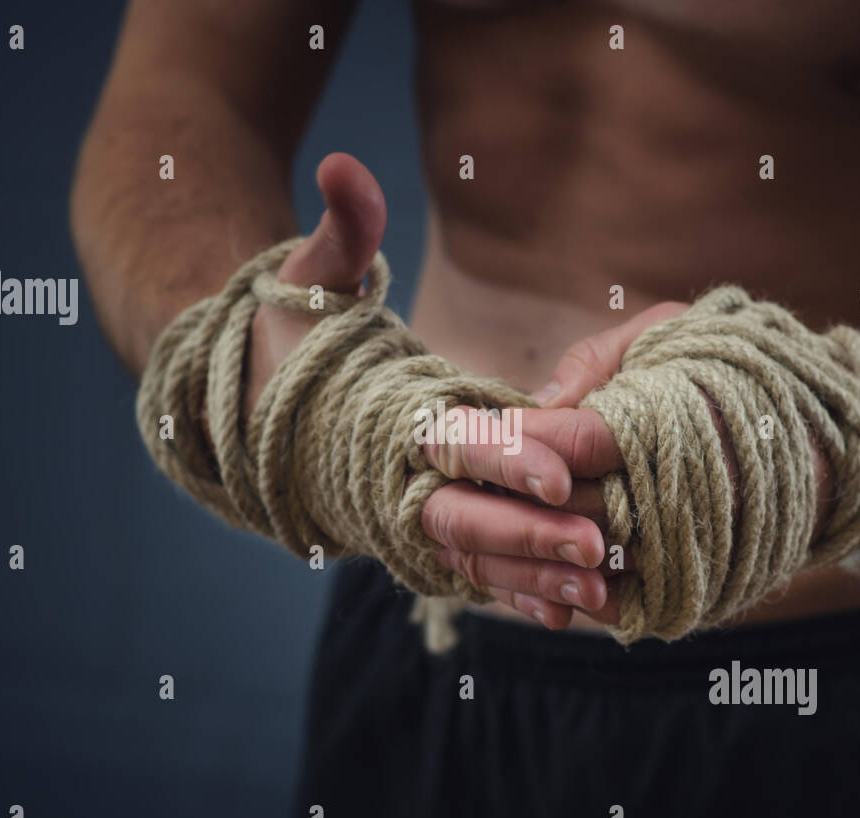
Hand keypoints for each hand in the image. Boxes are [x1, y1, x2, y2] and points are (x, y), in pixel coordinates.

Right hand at [239, 153, 609, 627]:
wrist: (252, 414)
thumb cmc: (286, 342)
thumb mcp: (305, 282)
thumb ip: (339, 234)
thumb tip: (342, 165)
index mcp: (373, 423)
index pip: (440, 440)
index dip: (497, 453)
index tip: (558, 466)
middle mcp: (388, 483)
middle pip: (464, 516)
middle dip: (529, 533)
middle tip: (599, 548)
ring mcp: (404, 518)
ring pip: (476, 559)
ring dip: (537, 576)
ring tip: (606, 593)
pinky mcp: (422, 534)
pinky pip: (476, 572)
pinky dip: (519, 590)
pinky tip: (574, 609)